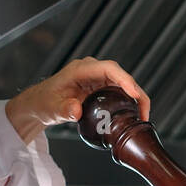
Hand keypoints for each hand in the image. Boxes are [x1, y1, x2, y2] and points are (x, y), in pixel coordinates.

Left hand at [5, 56, 149, 143]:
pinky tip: (134, 115)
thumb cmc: (43, 102)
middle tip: (144, 112)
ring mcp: (97, 78)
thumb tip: (76, 110)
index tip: (133, 93)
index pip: (108, 68)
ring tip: (143, 116)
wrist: (40, 104)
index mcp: (81, 69)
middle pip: (121, 76)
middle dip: (136, 92)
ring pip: (123, 84)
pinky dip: (129, 102)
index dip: (124, 79)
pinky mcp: (100, 87)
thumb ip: (63, 109)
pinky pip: (119, 91)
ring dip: (135, 98)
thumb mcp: (50, 108)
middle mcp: (92, 70)